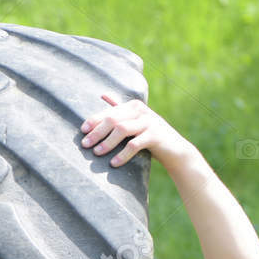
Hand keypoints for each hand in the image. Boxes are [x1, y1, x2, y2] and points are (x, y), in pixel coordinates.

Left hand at [79, 93, 193, 168]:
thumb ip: (120, 109)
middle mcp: (141, 111)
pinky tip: (114, 163)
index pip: (109, 112)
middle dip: (97, 132)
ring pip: (122, 129)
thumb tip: (103, 94)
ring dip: (107, 142)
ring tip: (97, 153)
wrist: (175, 150)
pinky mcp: (155, 135)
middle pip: (113, 119)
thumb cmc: (150, 136)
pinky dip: (123, 154)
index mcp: (133, 106)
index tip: (82, 131)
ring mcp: (149, 122)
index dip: (94, 121)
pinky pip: (135, 144)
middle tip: (85, 145)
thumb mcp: (135, 121)